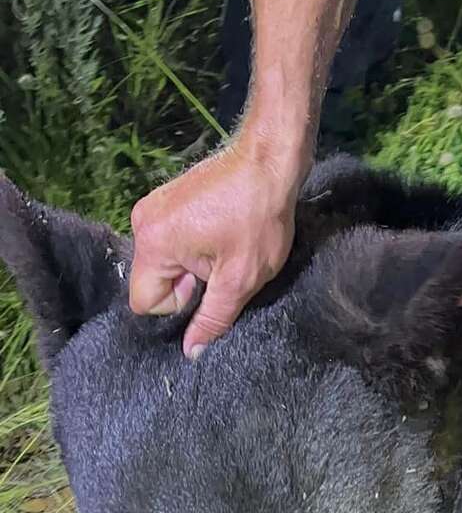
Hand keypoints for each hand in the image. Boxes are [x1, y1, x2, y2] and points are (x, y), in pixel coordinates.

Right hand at [129, 133, 305, 357]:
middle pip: (153, 281)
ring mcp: (153, 207)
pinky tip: (222, 233)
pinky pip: (171, 241)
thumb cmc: (259, 218)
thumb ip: (213, 318)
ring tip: (225, 246)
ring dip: (194, 265)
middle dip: (188, 283)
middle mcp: (142, 222)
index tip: (208, 283)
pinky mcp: (167, 199)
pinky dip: (194, 246)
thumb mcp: (240, 279)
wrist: (269, 161)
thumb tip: (191, 352)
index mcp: (153, 243)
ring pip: (164, 262)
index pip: (145, 302)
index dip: (180, 304)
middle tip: (222, 264)